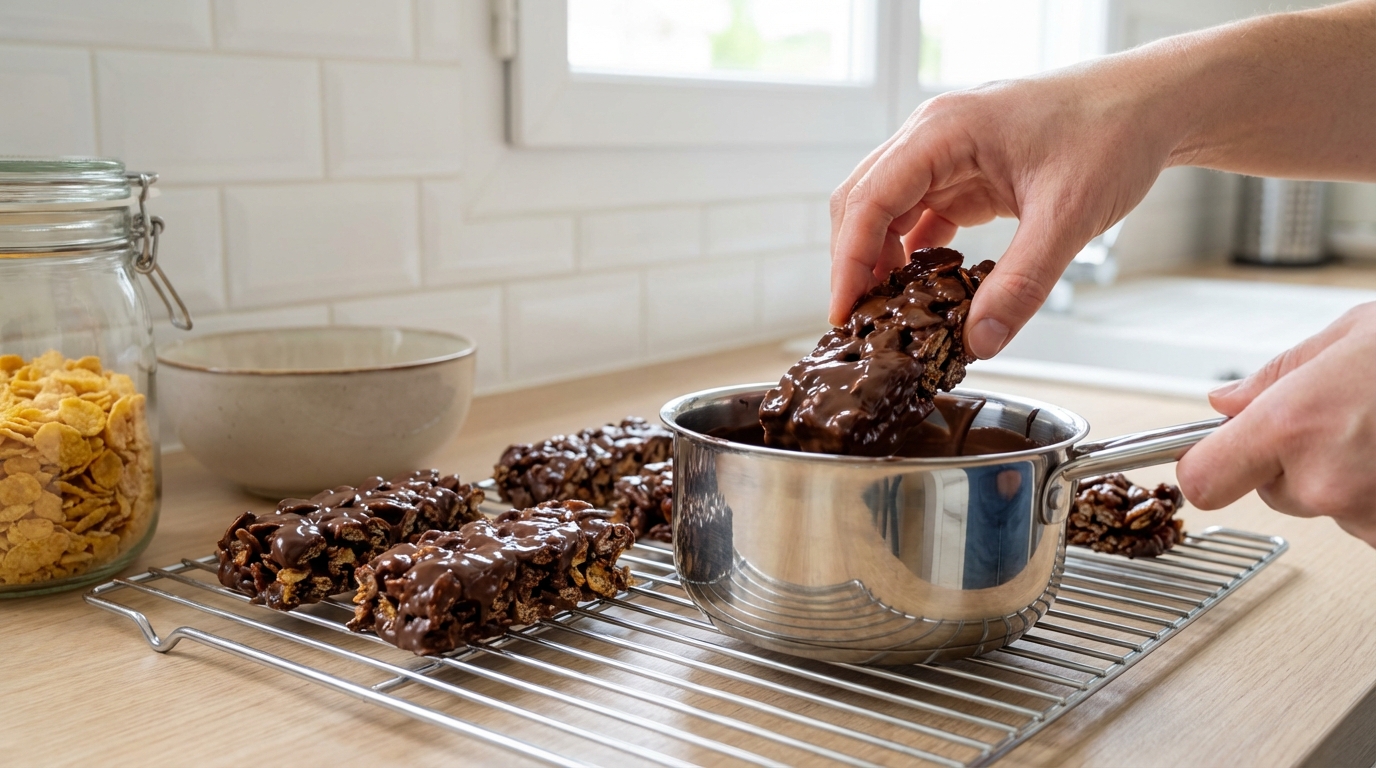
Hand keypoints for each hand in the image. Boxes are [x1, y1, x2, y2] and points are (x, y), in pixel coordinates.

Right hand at [828, 64, 1177, 356]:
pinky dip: (913, 256)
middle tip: (861, 324)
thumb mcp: (1069, 216)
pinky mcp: (964, 174)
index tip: (845, 312)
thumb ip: (1022, 283)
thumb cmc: (1114, 134)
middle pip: (862, 204)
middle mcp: (933, 137)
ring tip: (890, 315)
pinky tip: (923, 292)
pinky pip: (919, 217)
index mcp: (943, 131)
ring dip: (881, 261)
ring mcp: (946, 154)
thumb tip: (980, 341)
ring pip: (885, 212)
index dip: (849, 261)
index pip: (868, 200)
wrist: (1153, 105)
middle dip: (855, 265)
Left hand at [1176, 303, 1375, 546]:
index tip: (1208, 456)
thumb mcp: (1353, 335)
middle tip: (1341, 422)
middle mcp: (1322, 480)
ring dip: (1345, 477)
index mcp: (1292, 424)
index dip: (1204, 467)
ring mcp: (1363, 515)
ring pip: (1323, 503)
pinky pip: (1364, 517)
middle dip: (1293, 462)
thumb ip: (1278, 374)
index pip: (1202, 478)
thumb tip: (1228, 402)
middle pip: (1269, 489)